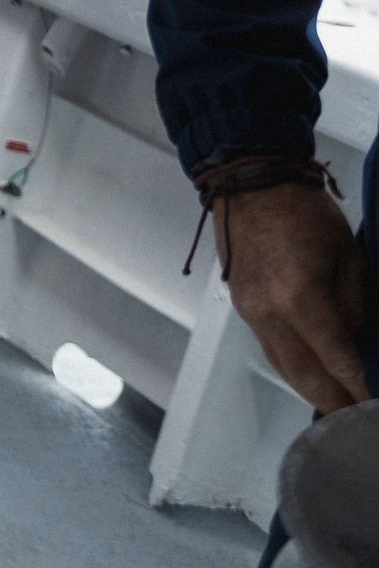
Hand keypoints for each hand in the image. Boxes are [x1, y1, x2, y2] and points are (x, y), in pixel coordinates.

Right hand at [220, 181, 370, 412]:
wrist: (249, 183)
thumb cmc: (304, 211)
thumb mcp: (349, 257)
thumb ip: (353, 307)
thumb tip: (357, 345)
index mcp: (301, 300)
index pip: (339, 362)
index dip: (361, 391)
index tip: (376, 409)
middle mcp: (270, 314)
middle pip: (306, 379)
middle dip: (338, 405)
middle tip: (363, 424)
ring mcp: (251, 313)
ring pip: (285, 370)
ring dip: (315, 392)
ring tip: (343, 407)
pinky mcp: (243, 308)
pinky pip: (271, 350)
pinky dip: (295, 369)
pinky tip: (315, 376)